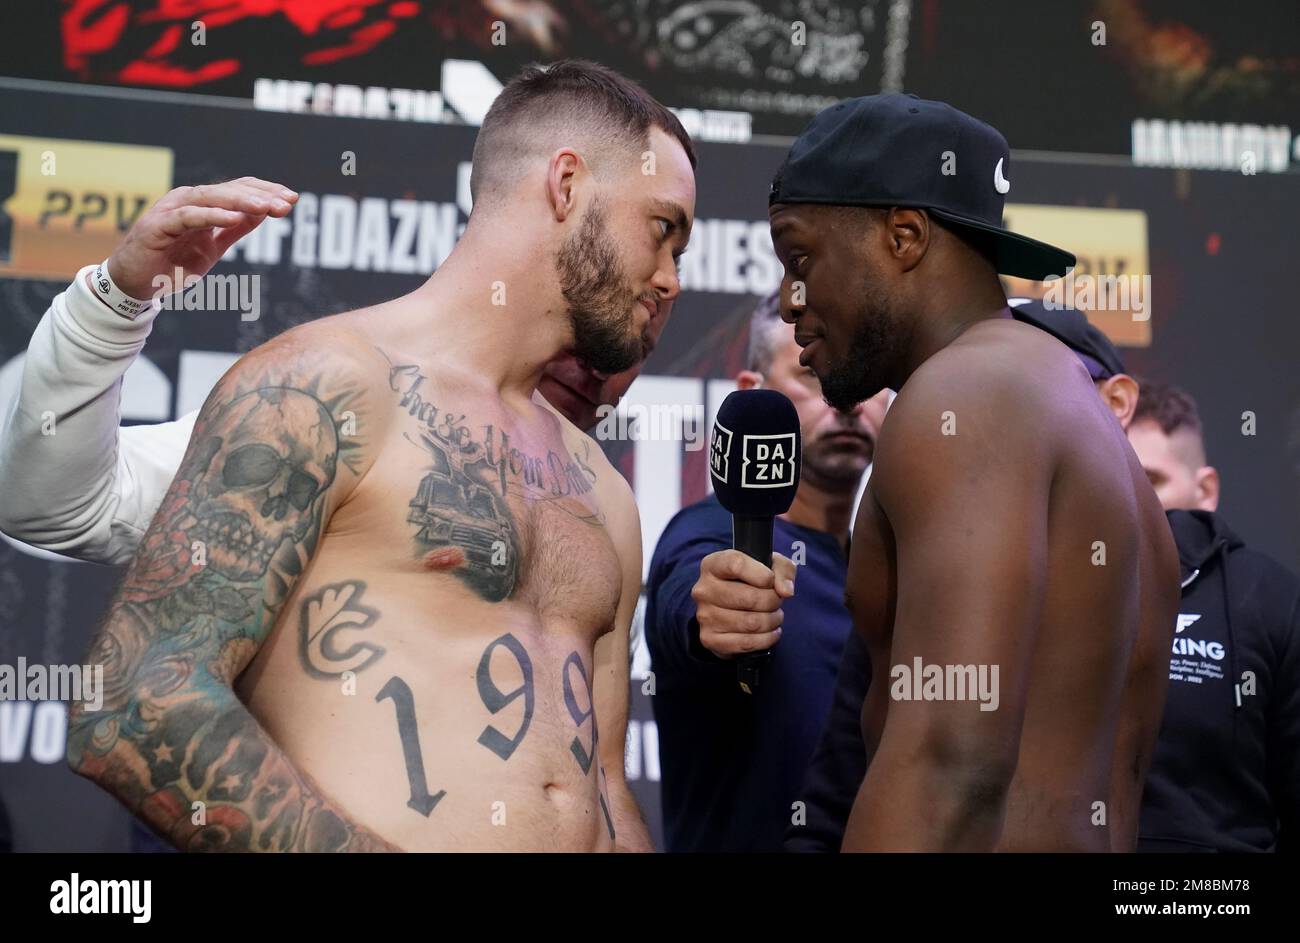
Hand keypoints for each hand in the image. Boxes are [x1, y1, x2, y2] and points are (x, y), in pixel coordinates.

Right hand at [100, 177, 296, 298]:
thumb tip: (264, 213)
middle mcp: (187, 201)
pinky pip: (188, 216)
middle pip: (228, 190)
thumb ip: (234, 230)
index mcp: (202, 204)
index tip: (292, 199)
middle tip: (286, 203)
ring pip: (210, 198)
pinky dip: (211, 215)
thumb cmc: (172, 264)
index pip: (238, 189)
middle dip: (260, 195)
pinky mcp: (158, 226)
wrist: (135, 284)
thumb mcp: (212, 247)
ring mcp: (171, 211)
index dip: (266, 191)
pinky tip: (234, 217)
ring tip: (266, 206)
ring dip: (240, 201)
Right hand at [691, 550, 795, 657]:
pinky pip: (747, 643)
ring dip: (772, 621)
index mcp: (713, 565)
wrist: (731, 608)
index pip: (736, 564)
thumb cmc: (751, 582)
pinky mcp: (710, 639)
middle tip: (776, 601)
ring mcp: (705, 616)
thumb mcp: (770, 565)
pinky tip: (771, 631)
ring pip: (751, 623)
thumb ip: (783, 569)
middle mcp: (703, 590)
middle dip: (772, 601)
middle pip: (749, 598)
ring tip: (774, 615)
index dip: (762, 574)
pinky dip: (766, 639)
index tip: (771, 581)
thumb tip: (785, 591)